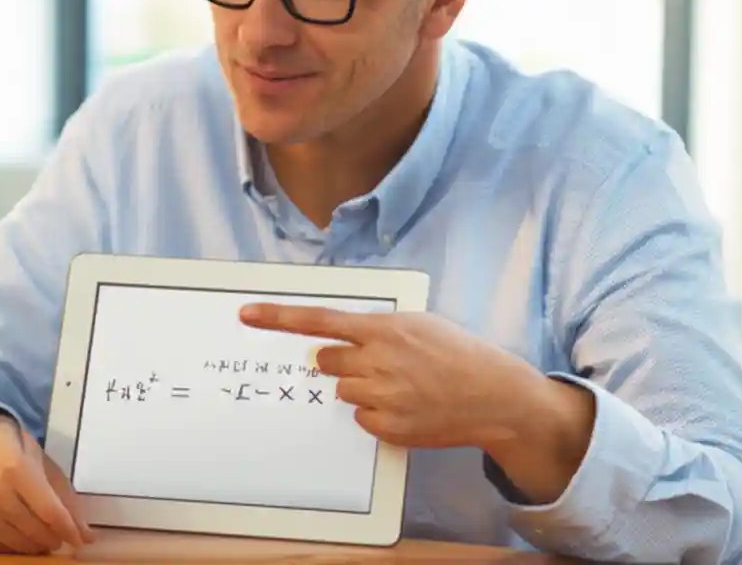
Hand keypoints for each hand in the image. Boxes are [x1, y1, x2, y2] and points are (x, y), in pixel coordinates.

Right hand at [0, 412, 94, 553]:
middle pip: (34, 532)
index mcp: (16, 470)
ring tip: (38, 534)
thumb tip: (88, 536)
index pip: (50, 511)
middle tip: (57, 535)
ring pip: (16, 545)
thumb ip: (66, 499)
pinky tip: (15, 533)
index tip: (79, 540)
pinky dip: (11, 546)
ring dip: (34, 545)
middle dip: (53, 538)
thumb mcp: (43, 465)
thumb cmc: (12, 451)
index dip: (68, 530)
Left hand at [238, 304, 591, 461]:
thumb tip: (341, 337)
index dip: (278, 318)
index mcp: (384, 329)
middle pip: (325, 362)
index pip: (320, 321)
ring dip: (361, 387)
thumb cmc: (458, 354)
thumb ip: (378, 328)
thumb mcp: (419, 324)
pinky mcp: (388, 427)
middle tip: (373, 364)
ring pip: (342, 391)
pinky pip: (360, 417)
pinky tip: (406, 406)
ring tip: (400, 385)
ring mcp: (382, 397)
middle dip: (340, 362)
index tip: (247, 315)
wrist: (494, 396)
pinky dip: (375, 413)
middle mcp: (378, 361)